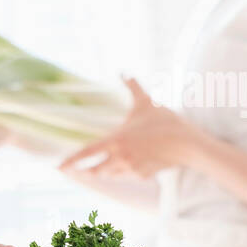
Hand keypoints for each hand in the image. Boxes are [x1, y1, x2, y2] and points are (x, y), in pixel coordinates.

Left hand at [59, 77, 195, 178]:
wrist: (188, 144)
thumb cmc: (165, 122)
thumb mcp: (146, 102)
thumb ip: (132, 86)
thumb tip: (124, 70)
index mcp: (116, 140)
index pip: (87, 153)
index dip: (71, 161)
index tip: (58, 166)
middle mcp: (120, 157)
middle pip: (96, 170)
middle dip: (88, 169)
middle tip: (81, 168)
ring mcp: (132, 169)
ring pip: (110, 175)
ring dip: (104, 172)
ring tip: (102, 167)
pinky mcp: (143, 176)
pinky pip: (127, 176)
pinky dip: (124, 172)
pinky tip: (129, 165)